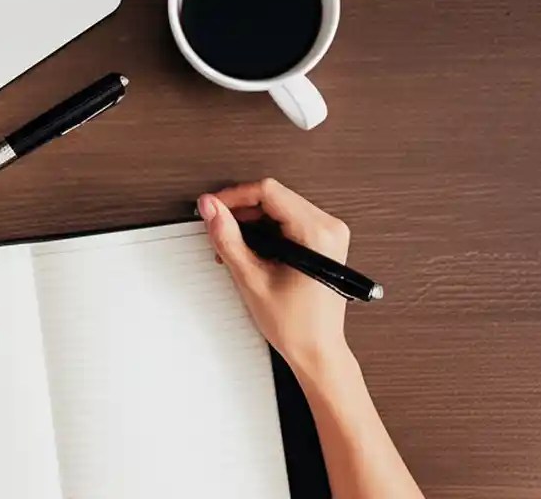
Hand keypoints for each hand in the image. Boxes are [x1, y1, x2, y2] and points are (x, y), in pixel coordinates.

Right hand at [197, 179, 352, 373]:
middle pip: (274, 197)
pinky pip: (288, 220)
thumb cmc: (296, 325)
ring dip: (251, 222)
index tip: (212, 208)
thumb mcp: (252, 279)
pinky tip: (250, 251)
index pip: (268, 192)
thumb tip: (211, 209)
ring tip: (233, 247)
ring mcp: (329, 233)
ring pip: (278, 207)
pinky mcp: (324, 241)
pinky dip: (264, 230)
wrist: (318, 350)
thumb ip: (228, 238)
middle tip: (218, 229)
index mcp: (317, 233)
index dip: (234, 196)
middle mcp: (329, 227)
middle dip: (241, 211)